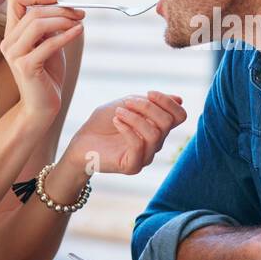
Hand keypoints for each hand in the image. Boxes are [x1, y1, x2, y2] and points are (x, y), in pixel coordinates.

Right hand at [1, 0, 83, 121]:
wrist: (43, 105)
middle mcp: (9, 42)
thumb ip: (44, 19)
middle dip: (60, 9)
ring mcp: (15, 55)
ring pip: (37, 24)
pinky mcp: (26, 67)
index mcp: (12, 33)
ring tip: (79, 22)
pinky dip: (66, 35)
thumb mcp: (47, 41)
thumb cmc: (47, 73)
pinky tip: (79, 31)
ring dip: (63, 20)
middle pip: (32, 12)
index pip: (14, 0)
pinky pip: (48, 44)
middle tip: (80, 13)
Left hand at [64, 91, 186, 175]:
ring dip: (135, 117)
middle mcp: (156, 144)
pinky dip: (127, 128)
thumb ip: (151, 102)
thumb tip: (179, 99)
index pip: (180, 116)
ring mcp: (146, 156)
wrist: (81, 142)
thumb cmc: (103, 123)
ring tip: (118, 112)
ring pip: (155, 134)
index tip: (149, 93)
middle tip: (127, 102)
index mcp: (158, 128)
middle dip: (147, 107)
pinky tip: (116, 121)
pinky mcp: (132, 166)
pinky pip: (139, 146)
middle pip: (168, 122)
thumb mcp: (127, 104)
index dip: (168, 102)